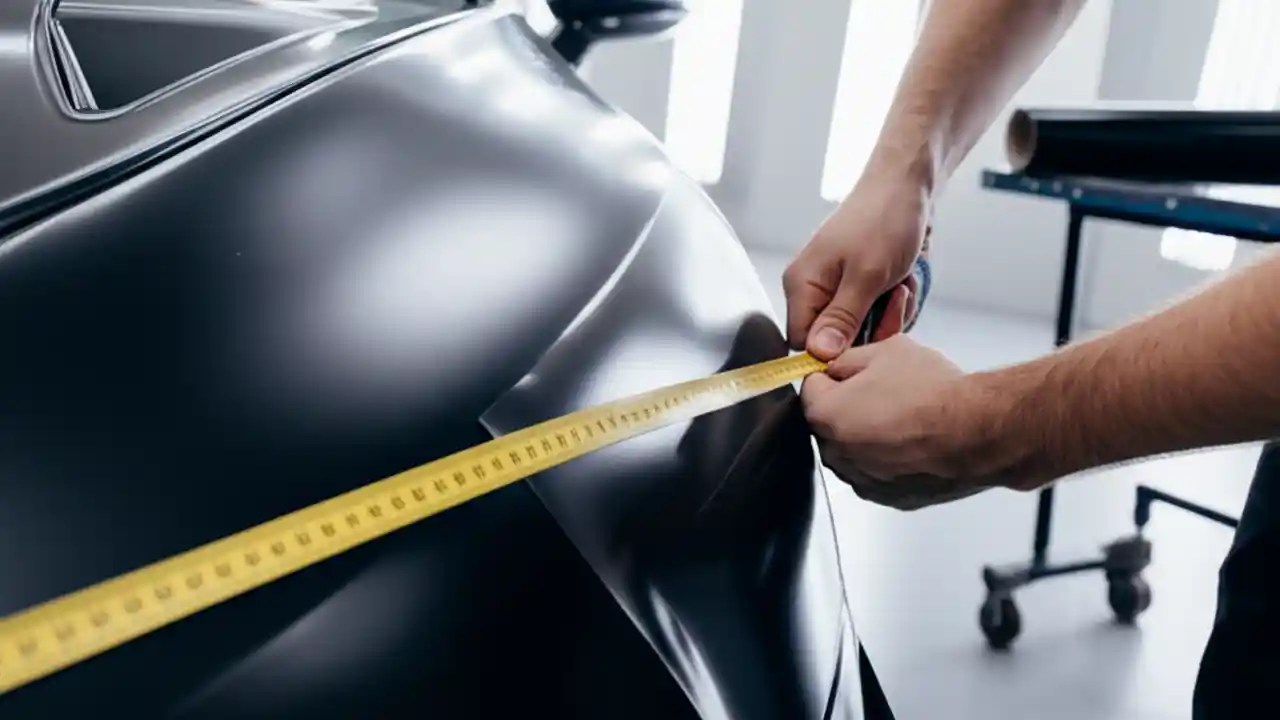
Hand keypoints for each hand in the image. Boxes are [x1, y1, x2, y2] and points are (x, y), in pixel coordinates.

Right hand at [784, 169, 929, 360]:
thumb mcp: (866, 275)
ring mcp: (835, 289)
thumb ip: (841, 319)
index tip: (866, 334)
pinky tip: (901, 284)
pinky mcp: (856, 287)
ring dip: (887, 316)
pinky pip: (872, 317)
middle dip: (871, 330)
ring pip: (858, 331)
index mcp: (801, 285)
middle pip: (834, 341)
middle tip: (893, 300)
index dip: (832, 350)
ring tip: (899, 286)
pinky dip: (892, 306)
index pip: (803, 343)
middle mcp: (812, 290)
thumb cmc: (884, 220)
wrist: (906, 187)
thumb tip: (818, 355)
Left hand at [800, 336, 1016, 509]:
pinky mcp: (888, 497)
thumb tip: (838, 366)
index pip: (810, 386)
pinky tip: (916, 441)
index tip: (849, 371)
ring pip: (854, 449)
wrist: (980, 432)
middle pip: (830, 422)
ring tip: (906, 416)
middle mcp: (837, 454)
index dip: (833, 374)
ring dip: (869, 434)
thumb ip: (849, 359)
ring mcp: (862, 480)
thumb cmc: (935, 395)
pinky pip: (878, 472)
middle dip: (849, 405)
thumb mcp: (886, 351)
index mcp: (825, 415)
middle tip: (886, 391)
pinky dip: (890, 458)